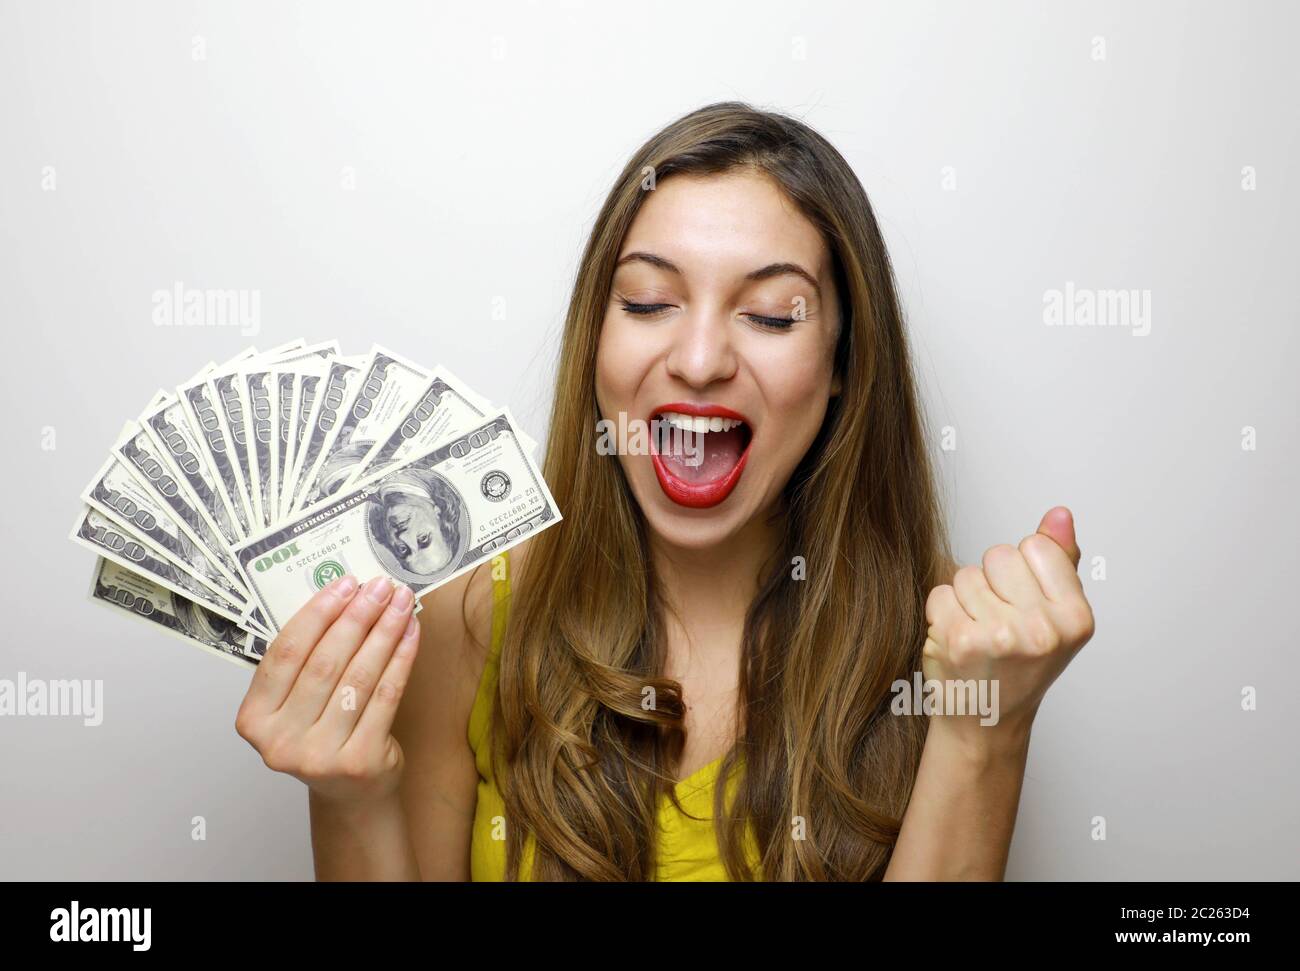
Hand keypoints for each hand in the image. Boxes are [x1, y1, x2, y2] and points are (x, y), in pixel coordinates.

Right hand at [235, 574, 421, 806]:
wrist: (350, 790)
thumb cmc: (323, 733)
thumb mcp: (298, 701)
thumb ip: (307, 658)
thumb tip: (345, 595)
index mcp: (254, 719)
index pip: (285, 653)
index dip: (317, 613)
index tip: (344, 583)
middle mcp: (280, 741)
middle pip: (324, 663)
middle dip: (357, 617)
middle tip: (380, 587)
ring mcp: (319, 755)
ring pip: (358, 677)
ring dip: (384, 632)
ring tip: (401, 603)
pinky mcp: (360, 760)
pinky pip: (386, 697)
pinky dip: (401, 659)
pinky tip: (411, 634)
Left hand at [922, 506, 1095, 746]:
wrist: (986, 721)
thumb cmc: (1018, 665)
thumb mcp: (1054, 616)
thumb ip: (1058, 560)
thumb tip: (1059, 514)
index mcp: (1076, 618)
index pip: (1035, 546)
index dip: (1023, 570)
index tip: (1025, 605)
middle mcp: (1043, 630)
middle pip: (998, 555)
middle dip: (992, 581)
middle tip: (999, 622)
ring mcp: (1000, 636)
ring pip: (966, 574)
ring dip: (965, 599)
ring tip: (979, 633)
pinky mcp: (960, 641)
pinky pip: (940, 592)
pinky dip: (942, 613)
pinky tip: (957, 641)